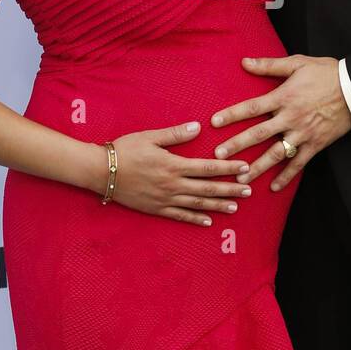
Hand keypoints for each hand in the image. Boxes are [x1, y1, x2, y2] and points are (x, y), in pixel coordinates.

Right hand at [107, 121, 250, 224]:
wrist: (100, 171)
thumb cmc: (124, 149)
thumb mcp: (150, 136)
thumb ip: (176, 134)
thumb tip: (199, 127)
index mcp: (174, 165)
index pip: (208, 168)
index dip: (228, 168)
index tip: (244, 168)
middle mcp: (172, 185)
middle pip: (208, 188)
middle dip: (230, 189)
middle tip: (249, 190)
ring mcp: (165, 199)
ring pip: (197, 204)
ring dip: (218, 205)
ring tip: (235, 206)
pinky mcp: (155, 208)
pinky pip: (179, 216)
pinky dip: (195, 219)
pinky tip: (208, 221)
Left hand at [210, 55, 350, 188]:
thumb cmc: (327, 73)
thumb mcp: (298, 63)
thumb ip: (270, 65)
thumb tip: (245, 62)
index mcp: (284, 97)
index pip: (252, 107)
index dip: (232, 114)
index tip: (214, 122)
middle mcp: (291, 117)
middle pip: (259, 134)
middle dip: (237, 146)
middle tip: (218, 156)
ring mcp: (303, 133)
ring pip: (277, 153)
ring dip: (258, 167)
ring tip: (240, 179)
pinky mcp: (316, 144)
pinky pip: (299, 163)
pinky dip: (287, 176)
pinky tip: (274, 187)